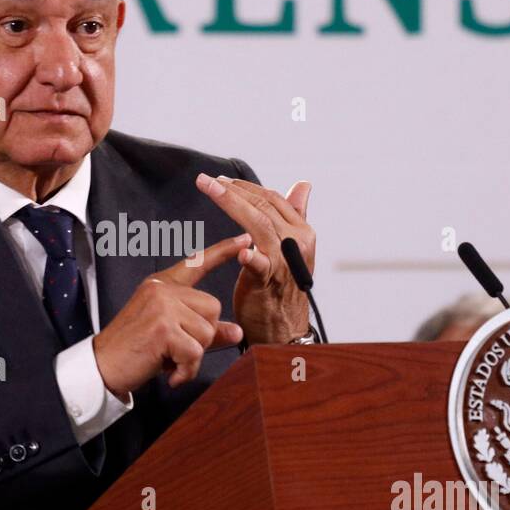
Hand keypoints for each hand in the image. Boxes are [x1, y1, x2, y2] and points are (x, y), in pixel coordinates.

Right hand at [93, 233, 251, 397]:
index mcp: (162, 285)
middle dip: (202, 337)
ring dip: (192, 356)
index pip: (197, 263)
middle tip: (174, 349)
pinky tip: (169, 373)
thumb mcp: (171, 335)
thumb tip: (237, 332)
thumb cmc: (134, 350)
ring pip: (207, 332)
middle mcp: (162, 289)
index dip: (224, 251)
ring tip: (168, 360)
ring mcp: (162, 306)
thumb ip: (205, 330)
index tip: (245, 239)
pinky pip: (195, 352)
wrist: (101, 366)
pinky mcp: (163, 328)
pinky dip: (186, 370)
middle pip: (213, 309)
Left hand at [195, 173, 314, 344]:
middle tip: (207, 180)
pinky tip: (241, 251)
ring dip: (233, 205)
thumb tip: (303, 185)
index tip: (220, 180)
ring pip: (259, 224)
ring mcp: (285, 262)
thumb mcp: (292, 248)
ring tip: (212, 190)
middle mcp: (297, 242)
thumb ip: (295, 215)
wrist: (284, 329)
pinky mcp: (271, 282)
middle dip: (233, 190)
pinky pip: (262, 265)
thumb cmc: (283, 288)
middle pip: (263, 206)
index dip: (245, 187)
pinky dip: (252, 256)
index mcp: (302, 231)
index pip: (272, 199)